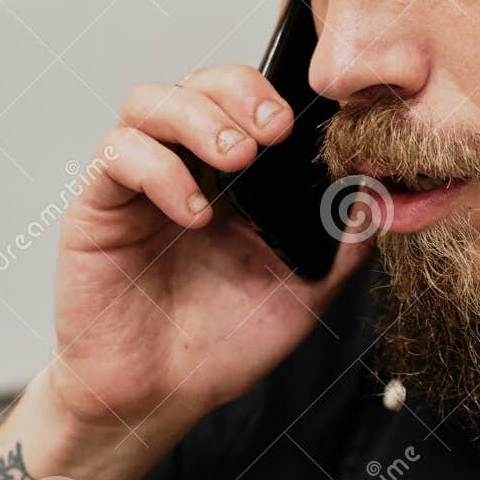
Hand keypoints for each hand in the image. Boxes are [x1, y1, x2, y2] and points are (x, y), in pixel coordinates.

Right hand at [46, 58, 367, 440]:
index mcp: (235, 176)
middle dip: (240, 91)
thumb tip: (380, 194)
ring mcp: (139, 181)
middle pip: (199, 82)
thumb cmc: (223, 342)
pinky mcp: (99, 206)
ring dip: (198, 117)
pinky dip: (160, 171)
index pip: (246, 98)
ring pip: (150, 101)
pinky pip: (118, 156)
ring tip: (237, 158)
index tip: (305, 125)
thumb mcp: (304, 291)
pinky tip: (195, 213)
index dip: (274, 93)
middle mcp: (185, 165)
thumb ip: (342, 242)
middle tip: (274, 131)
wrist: (160, 397)